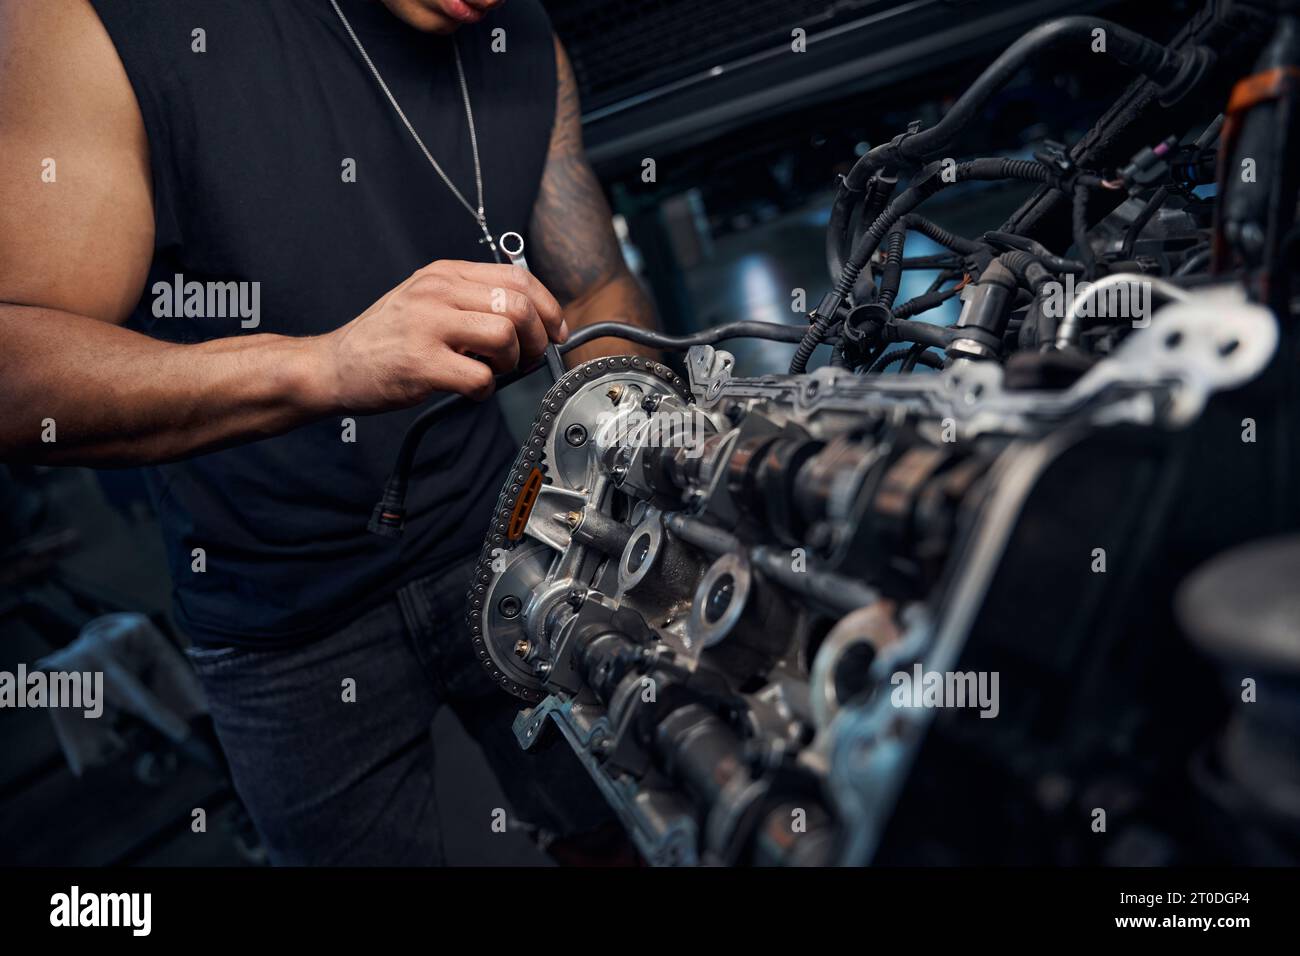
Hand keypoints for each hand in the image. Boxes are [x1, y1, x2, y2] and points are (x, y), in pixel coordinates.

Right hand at [319, 260, 567, 410]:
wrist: (334, 365)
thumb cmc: (386, 339)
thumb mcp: (426, 299)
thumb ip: (471, 299)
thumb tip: (530, 316)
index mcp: (444, 274)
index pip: (517, 276)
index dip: (548, 307)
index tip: (555, 331)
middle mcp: (437, 292)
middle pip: (518, 306)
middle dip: (536, 339)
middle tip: (527, 359)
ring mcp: (427, 326)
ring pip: (504, 337)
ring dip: (511, 363)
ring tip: (492, 371)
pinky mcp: (421, 364)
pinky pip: (480, 378)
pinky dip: (485, 390)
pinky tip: (469, 389)